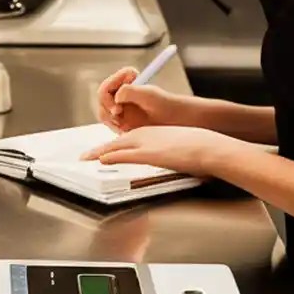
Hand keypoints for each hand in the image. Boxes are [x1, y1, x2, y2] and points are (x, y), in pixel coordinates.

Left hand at [81, 126, 245, 176]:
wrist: (209, 146)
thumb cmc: (200, 148)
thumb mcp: (179, 147)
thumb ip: (168, 154)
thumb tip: (169, 161)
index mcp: (152, 133)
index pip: (126, 140)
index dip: (113, 147)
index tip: (102, 153)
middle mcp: (145, 135)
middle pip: (116, 142)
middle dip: (100, 150)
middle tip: (86, 156)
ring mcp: (146, 143)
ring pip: (115, 147)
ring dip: (99, 153)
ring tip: (85, 158)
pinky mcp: (148, 153)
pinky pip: (123, 154)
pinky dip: (110, 157)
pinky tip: (100, 160)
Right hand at [96, 67, 198, 132]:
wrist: (177, 122)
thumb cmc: (167, 105)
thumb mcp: (148, 95)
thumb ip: (129, 91)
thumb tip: (116, 97)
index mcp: (128, 82)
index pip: (108, 84)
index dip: (109, 92)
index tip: (118, 103)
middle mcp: (122, 93)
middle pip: (102, 98)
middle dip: (107, 107)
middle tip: (118, 113)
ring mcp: (120, 107)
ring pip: (103, 111)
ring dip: (110, 118)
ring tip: (124, 123)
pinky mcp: (122, 120)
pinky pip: (109, 123)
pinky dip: (114, 127)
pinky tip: (126, 130)